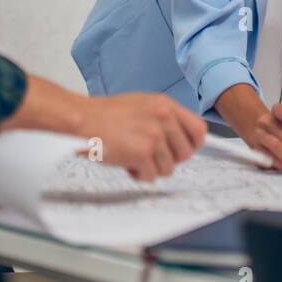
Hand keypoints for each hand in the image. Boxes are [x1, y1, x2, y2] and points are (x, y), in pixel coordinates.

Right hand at [78, 94, 206, 182]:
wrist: (82, 119)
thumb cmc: (106, 115)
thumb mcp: (143, 105)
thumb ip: (164, 118)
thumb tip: (180, 139)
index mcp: (166, 105)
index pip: (199, 130)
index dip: (191, 145)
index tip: (179, 151)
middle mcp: (164, 118)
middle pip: (185, 154)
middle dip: (168, 159)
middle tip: (148, 155)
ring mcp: (155, 135)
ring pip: (168, 168)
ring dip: (150, 168)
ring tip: (132, 155)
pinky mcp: (143, 153)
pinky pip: (151, 176)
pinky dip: (138, 174)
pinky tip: (126, 162)